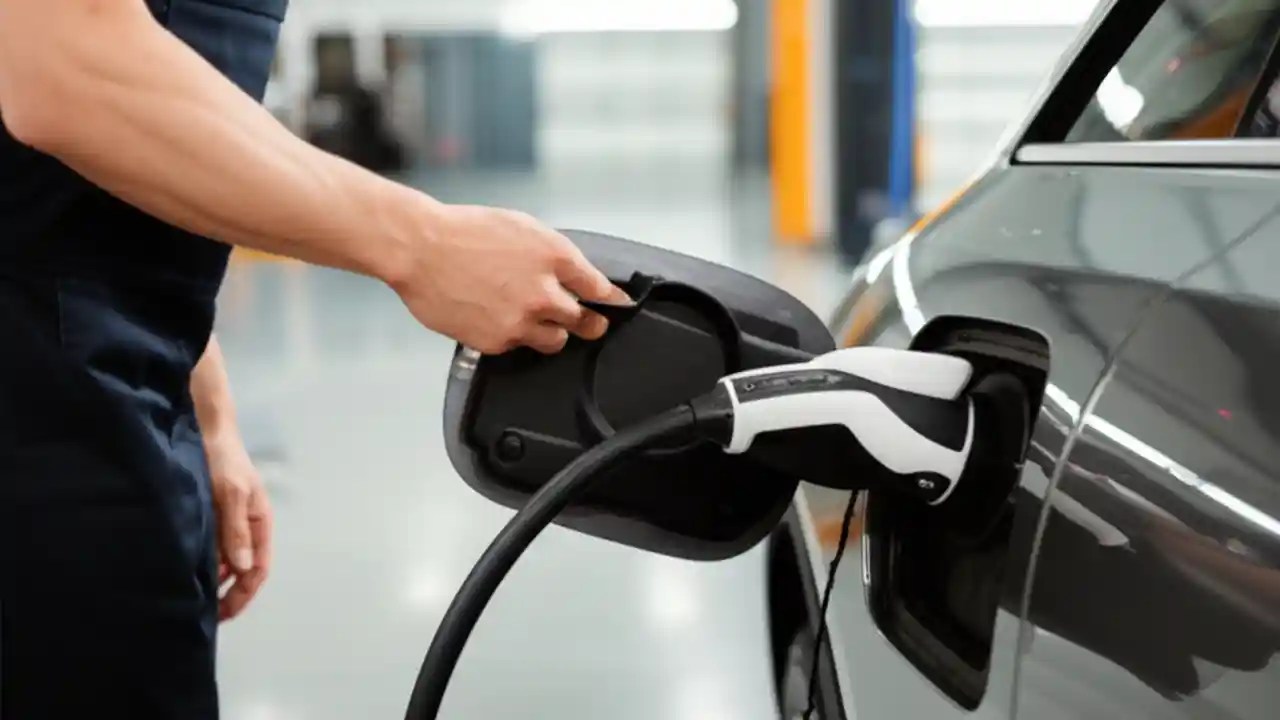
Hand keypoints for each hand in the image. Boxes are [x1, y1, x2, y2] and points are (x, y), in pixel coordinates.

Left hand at [206, 432, 273, 621]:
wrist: (204, 429)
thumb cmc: (222, 460)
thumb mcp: (230, 493)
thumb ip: (236, 530)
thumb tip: (242, 567)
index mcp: (259, 523)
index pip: (259, 568)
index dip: (245, 594)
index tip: (224, 614)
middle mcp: (245, 527)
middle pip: (243, 570)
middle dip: (229, 594)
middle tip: (205, 616)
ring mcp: (227, 523)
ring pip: (224, 562)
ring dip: (213, 581)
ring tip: (191, 597)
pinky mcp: (209, 517)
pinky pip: (208, 549)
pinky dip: (200, 564)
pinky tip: (184, 572)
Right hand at [393, 204, 629, 354]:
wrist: (421, 250)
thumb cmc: (466, 231)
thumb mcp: (520, 227)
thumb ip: (553, 255)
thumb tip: (576, 276)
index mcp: (554, 257)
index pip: (599, 287)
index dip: (613, 299)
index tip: (621, 305)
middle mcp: (544, 292)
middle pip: (584, 320)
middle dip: (589, 321)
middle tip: (591, 323)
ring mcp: (522, 320)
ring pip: (555, 340)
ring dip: (552, 332)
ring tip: (535, 319)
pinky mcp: (499, 341)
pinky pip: (519, 346)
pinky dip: (514, 335)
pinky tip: (497, 317)